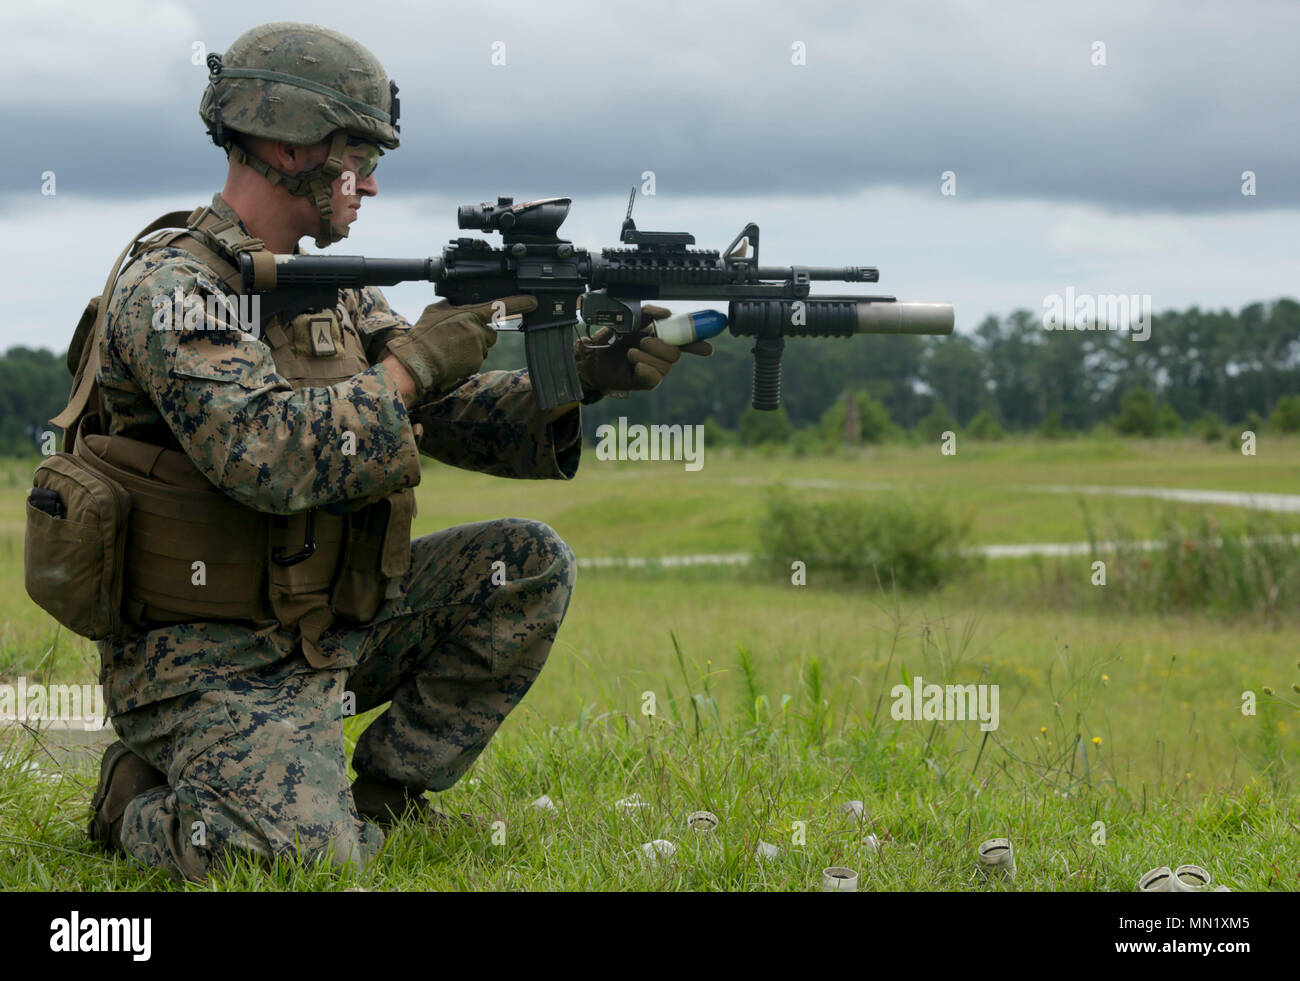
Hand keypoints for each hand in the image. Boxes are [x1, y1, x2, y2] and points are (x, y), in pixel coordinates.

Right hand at [383, 294, 536, 404]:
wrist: (418, 362)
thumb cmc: (424, 335)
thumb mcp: (435, 310)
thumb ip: (451, 305)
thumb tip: (456, 302)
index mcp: (470, 314)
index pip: (501, 306)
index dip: (520, 303)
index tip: (533, 301)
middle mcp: (478, 331)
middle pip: (491, 332)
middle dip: (480, 334)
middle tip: (460, 336)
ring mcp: (478, 349)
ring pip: (484, 346)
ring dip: (473, 347)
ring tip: (452, 348)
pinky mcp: (475, 364)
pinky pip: (476, 359)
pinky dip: (467, 359)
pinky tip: (452, 358)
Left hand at [574, 304, 712, 396]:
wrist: (594, 356)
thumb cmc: (613, 337)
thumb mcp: (632, 317)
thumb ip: (650, 312)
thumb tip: (668, 313)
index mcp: (662, 337)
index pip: (687, 340)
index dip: (699, 342)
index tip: (707, 345)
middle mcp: (661, 354)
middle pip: (676, 354)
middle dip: (659, 346)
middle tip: (642, 341)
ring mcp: (655, 369)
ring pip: (664, 366)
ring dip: (645, 356)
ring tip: (630, 353)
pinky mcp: (646, 382)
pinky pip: (654, 378)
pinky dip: (643, 369)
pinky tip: (633, 366)